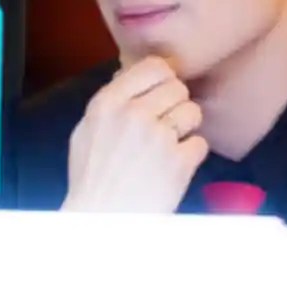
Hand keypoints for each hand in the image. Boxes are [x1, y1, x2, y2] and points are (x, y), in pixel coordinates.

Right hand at [61, 56, 208, 212]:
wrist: (102, 219)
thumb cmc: (91, 178)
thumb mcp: (86, 131)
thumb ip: (109, 103)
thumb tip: (128, 76)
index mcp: (107, 103)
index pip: (154, 67)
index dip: (163, 79)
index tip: (161, 93)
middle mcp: (133, 114)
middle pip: (178, 88)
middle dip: (174, 105)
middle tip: (163, 125)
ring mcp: (158, 137)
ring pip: (193, 111)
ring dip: (185, 128)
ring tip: (167, 146)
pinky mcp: (179, 162)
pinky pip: (200, 143)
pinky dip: (190, 155)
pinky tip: (172, 166)